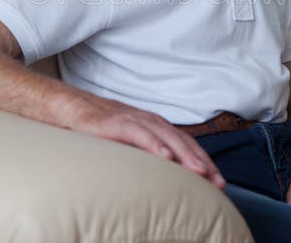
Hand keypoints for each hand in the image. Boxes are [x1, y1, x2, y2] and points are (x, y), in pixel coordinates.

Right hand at [63, 94, 225, 189]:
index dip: (204, 161)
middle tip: (217, 181)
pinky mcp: (115, 122)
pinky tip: (165, 156)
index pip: (186, 144)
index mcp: (156, 127)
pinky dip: (154, 144)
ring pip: (166, 136)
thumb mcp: (130, 144)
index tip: (218, 181)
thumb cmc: (101, 129)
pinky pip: (138, 132)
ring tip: (199, 172)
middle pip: (182, 141)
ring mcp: (134, 120)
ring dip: (184, 154)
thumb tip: (167, 177)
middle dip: (202, 161)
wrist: (72, 108)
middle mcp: (150, 121)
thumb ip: (148, 155)